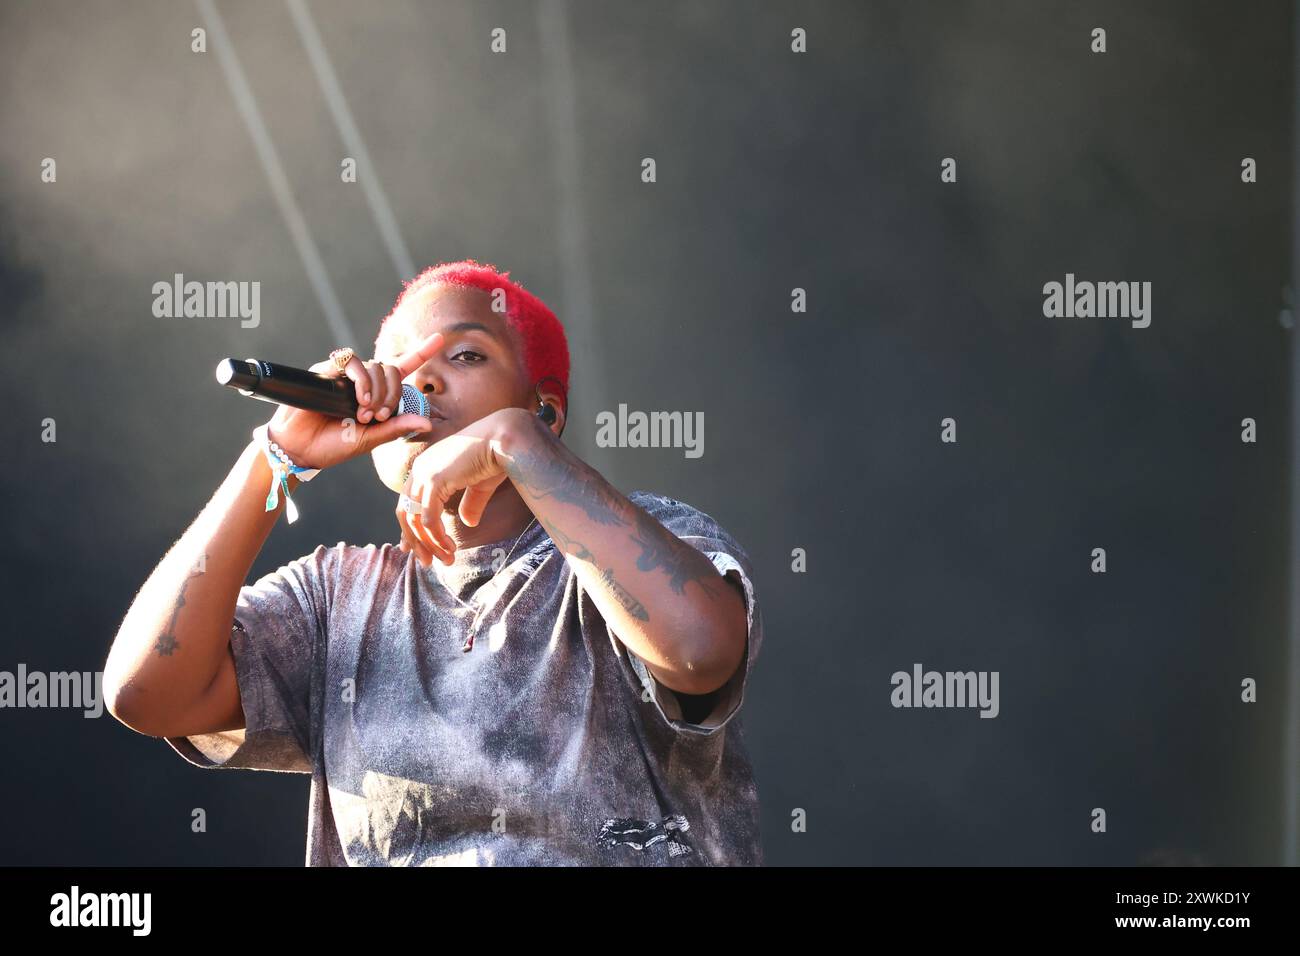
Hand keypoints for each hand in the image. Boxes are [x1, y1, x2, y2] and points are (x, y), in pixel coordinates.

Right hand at [263, 332, 446, 470]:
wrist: (300, 449)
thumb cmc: (334, 446)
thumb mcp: (371, 440)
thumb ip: (396, 428)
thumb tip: (427, 422)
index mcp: (376, 395)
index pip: (401, 369)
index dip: (420, 352)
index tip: (439, 338)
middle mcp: (362, 382)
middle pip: (390, 370)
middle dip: (391, 394)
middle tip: (379, 416)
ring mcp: (345, 376)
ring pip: (374, 366)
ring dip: (377, 390)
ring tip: (365, 414)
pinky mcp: (328, 371)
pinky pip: (352, 362)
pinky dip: (362, 380)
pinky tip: (359, 400)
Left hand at [396, 408, 524, 566]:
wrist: (506, 439)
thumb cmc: (497, 455)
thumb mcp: (480, 484)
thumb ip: (471, 502)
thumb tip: (468, 522)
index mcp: (428, 466)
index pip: (409, 501)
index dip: (410, 527)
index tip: (414, 548)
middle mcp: (420, 469)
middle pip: (405, 512)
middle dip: (416, 541)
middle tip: (428, 563)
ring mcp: (424, 473)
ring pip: (414, 519)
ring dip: (429, 544)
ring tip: (446, 560)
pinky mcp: (434, 480)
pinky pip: (428, 518)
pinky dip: (436, 537)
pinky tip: (450, 548)